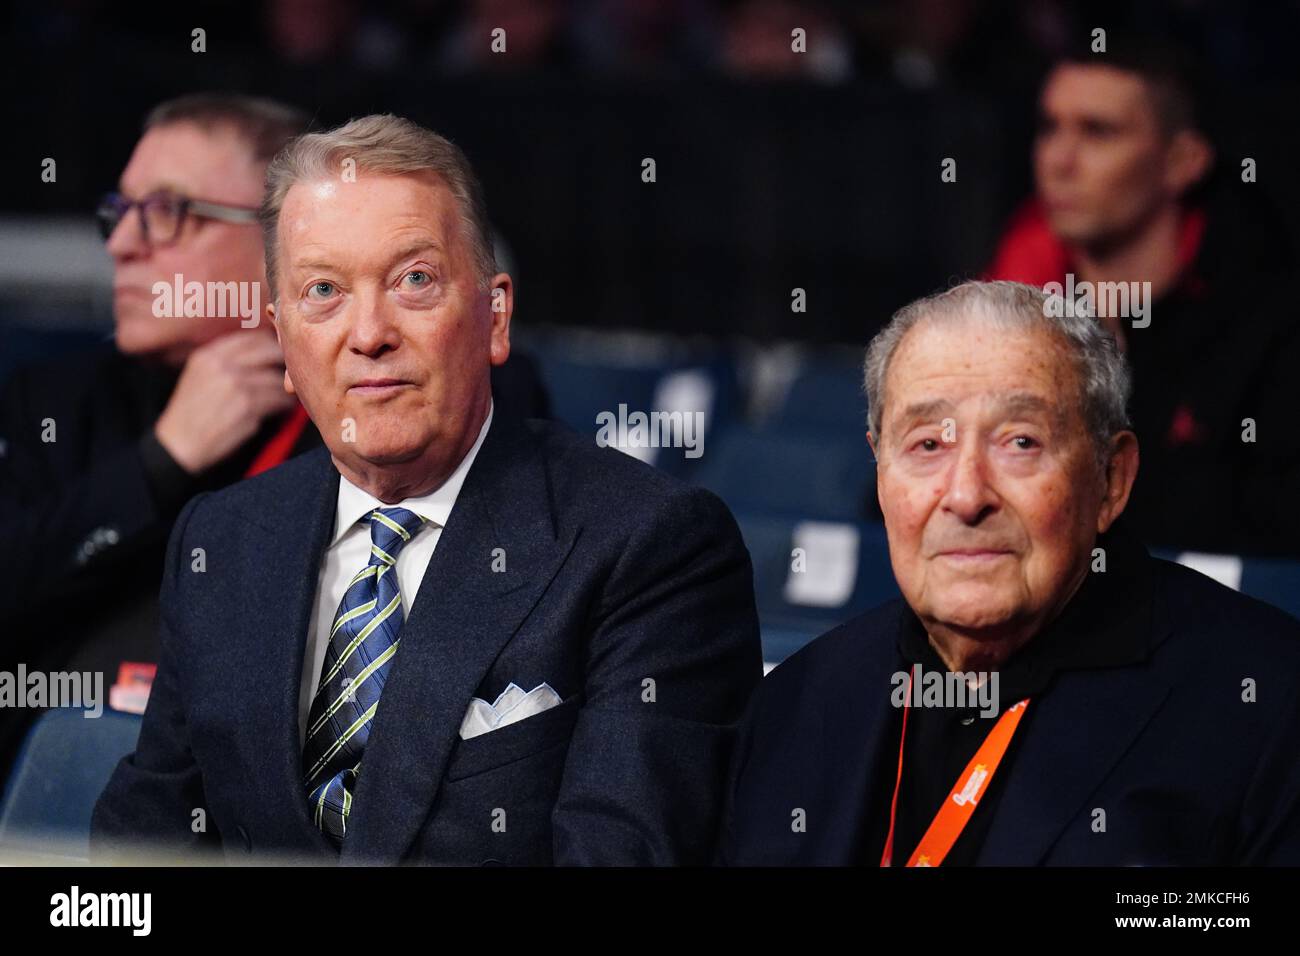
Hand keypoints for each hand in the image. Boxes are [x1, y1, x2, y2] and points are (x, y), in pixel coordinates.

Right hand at [154, 333, 298, 474]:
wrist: (178, 445)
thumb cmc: (190, 414)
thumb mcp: (197, 376)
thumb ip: (224, 362)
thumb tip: (261, 355)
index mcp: (209, 355)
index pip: (251, 338)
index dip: (271, 344)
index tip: (280, 353)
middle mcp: (222, 365)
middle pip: (269, 352)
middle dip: (285, 361)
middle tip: (293, 370)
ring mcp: (236, 384)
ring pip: (276, 379)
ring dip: (285, 388)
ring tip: (289, 395)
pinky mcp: (247, 406)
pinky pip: (277, 400)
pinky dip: (285, 405)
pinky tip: (285, 409)